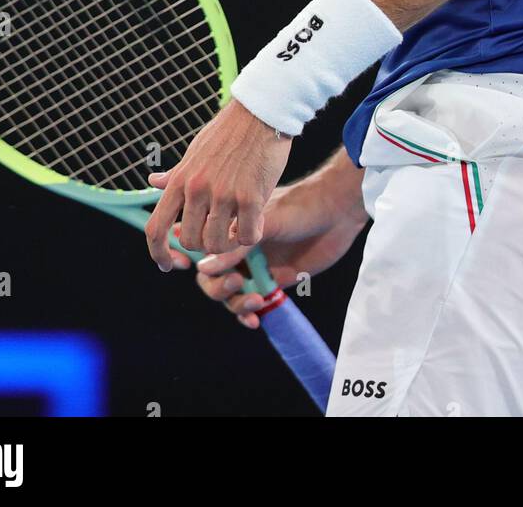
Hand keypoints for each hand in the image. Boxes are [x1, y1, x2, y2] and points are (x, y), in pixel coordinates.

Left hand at [145, 99, 290, 270]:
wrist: (261, 112)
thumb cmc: (228, 131)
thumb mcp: (195, 151)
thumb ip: (177, 174)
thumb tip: (152, 182)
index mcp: (180, 179)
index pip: (156, 228)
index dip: (158, 253)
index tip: (167, 264)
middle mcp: (197, 189)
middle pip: (191, 242)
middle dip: (204, 244)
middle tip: (219, 233)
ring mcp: (224, 193)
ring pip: (218, 243)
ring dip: (228, 243)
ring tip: (237, 228)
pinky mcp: (251, 196)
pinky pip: (247, 236)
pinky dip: (251, 235)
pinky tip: (254, 223)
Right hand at [164, 176, 367, 328]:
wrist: (336, 213)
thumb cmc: (298, 205)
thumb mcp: (264, 221)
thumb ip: (236, 245)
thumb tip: (203, 268)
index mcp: (229, 226)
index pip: (196, 245)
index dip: (187, 256)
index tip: (186, 267)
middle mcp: (238, 247)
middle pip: (209, 277)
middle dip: (216, 286)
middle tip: (235, 281)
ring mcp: (254, 266)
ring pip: (229, 295)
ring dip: (235, 303)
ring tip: (255, 299)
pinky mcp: (273, 282)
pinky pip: (252, 305)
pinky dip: (249, 315)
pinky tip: (257, 317)